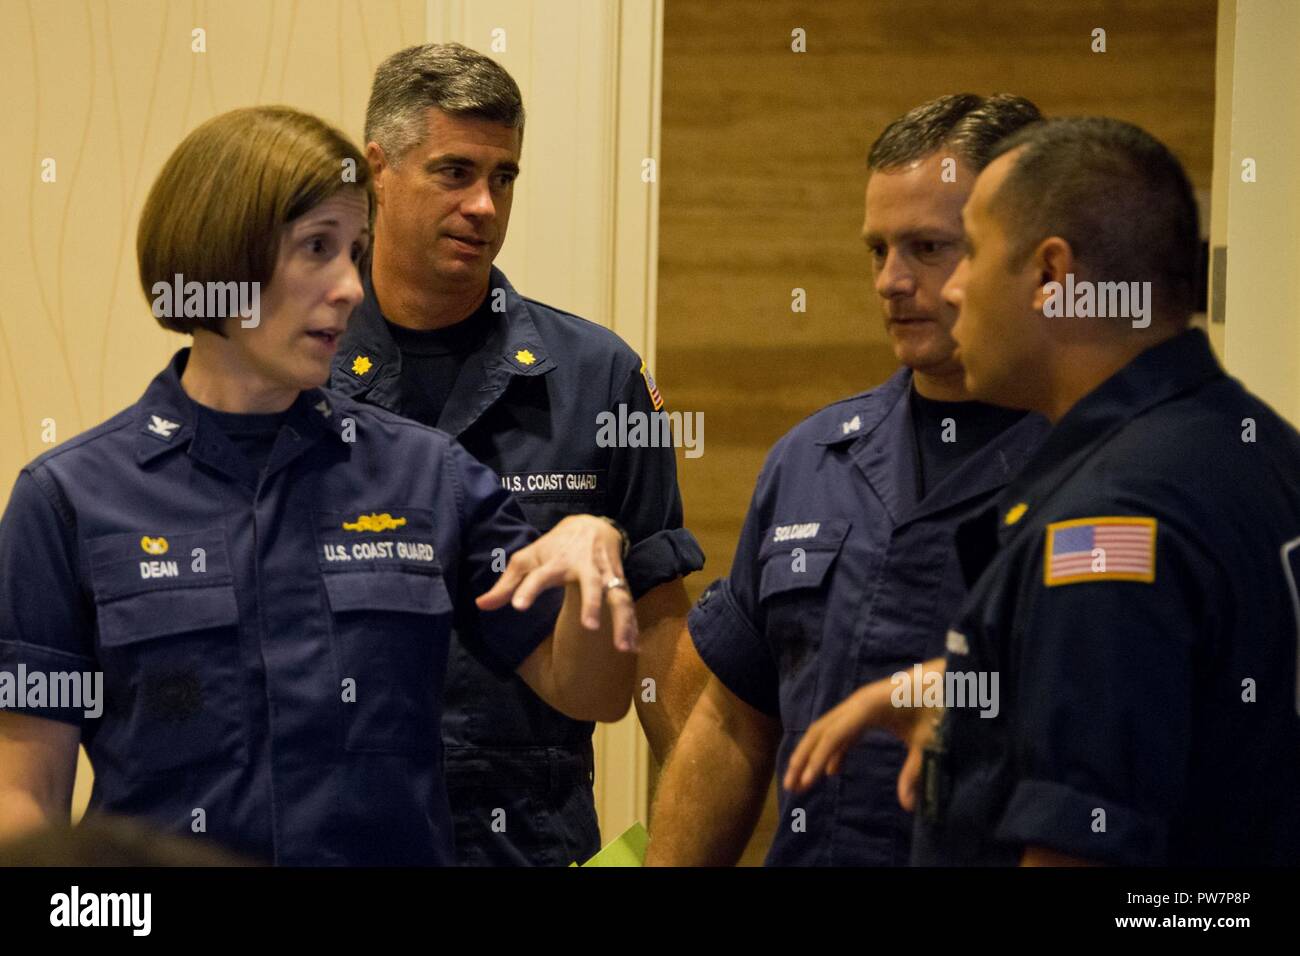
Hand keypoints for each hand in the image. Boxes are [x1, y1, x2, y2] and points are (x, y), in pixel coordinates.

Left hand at [476, 515, 638, 651]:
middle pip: (591, 585)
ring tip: (621, 647)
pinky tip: (632, 648)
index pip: (539, 575)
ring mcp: (606, 575)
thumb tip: (480, 605)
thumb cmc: (554, 547)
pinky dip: (632, 626)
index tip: (519, 606)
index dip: (528, 589)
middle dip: (591, 604)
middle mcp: (584, 568)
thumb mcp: (527, 559)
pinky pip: (628, 606)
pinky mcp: (620, 582)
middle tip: (589, 627)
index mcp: (556, 562)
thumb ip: (506, 585)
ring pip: (617, 597)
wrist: (592, 526)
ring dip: (621, 621)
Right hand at [782, 662, 941, 804]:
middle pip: (821, 730)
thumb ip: (916, 771)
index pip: (834, 735)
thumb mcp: (930, 739)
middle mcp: (857, 703)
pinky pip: (843, 730)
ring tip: (801, 782)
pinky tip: (831, 771)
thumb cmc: (941, 704)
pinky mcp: (868, 710)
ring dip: (812, 754)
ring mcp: (861, 705)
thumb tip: (907, 805)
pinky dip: (833, 749)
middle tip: (789, 786)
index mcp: (868, 706)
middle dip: (803, 758)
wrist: (951, 678)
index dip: (817, 759)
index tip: (806, 783)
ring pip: (828, 729)